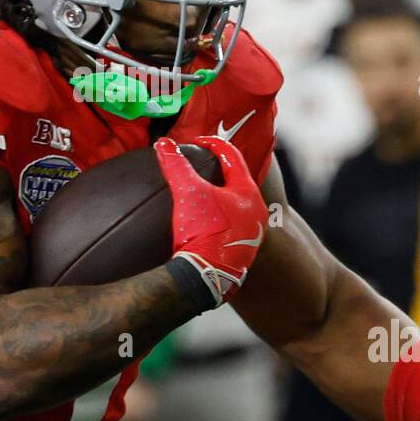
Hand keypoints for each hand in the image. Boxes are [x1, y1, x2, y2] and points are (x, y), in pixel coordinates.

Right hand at [154, 135, 267, 304]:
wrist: (204, 278)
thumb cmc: (202, 232)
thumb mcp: (187, 193)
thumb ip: (176, 165)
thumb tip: (163, 143)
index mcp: (248, 194)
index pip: (232, 157)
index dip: (213, 145)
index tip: (197, 142)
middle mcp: (256, 213)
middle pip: (237, 181)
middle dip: (219, 171)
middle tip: (200, 165)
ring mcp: (251, 235)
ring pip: (236, 205)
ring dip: (219, 196)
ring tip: (200, 192)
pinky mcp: (240, 252)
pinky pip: (232, 226)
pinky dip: (219, 218)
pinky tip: (203, 221)